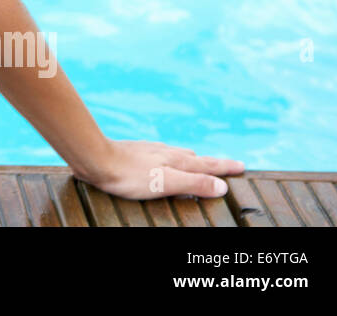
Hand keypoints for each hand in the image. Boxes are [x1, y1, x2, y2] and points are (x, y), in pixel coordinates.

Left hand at [77, 139, 244, 200]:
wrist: (94, 157)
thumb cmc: (128, 174)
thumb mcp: (166, 182)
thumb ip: (194, 183)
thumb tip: (222, 186)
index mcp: (176, 160)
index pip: (207, 164)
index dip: (225, 167)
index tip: (241, 166)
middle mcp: (165, 152)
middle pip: (194, 157)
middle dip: (211, 163)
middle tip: (224, 165)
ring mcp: (149, 151)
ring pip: (176, 154)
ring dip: (191, 159)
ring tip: (198, 160)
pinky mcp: (134, 152)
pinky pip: (160, 154)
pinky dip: (170, 158)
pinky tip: (160, 159)